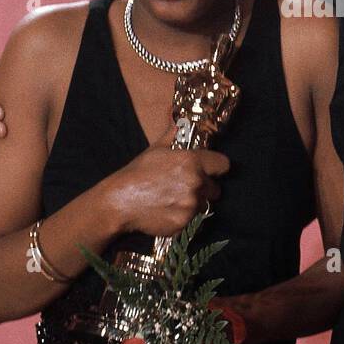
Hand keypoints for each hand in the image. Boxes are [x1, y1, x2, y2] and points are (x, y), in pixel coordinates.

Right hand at [101, 121, 230, 237]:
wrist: (119, 202)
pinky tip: (167, 210)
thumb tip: (181, 120)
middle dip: (204, 188)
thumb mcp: (156, 149)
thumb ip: (174, 134)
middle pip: (215, 188)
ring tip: (173, 199)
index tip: (210, 170)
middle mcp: (196, 183)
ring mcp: (191, 205)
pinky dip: (183, 217)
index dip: (217, 167)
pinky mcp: (184, 223)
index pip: (223, 165)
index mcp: (192, 161)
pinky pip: (192, 220)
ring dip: (194, 203)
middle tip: (185, 187)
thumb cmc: (137, 173)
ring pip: (204, 205)